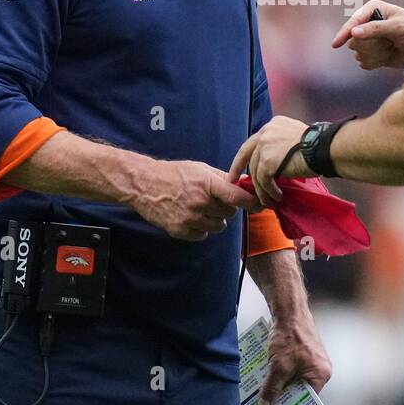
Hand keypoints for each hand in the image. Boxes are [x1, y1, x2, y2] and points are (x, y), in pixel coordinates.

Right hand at [128, 161, 261, 240]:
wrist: (143, 185)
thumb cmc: (174, 174)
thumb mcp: (200, 169)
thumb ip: (223, 178)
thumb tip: (247, 183)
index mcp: (207, 184)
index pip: (237, 197)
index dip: (252, 202)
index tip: (260, 205)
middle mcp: (200, 203)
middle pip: (230, 213)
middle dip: (226, 207)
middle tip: (213, 199)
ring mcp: (189, 218)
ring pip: (219, 226)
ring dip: (214, 219)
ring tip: (200, 207)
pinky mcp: (180, 231)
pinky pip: (203, 235)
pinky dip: (200, 228)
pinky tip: (189, 216)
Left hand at [227, 115, 310, 205]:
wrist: (324, 148)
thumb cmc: (318, 146)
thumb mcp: (295, 139)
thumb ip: (281, 145)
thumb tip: (276, 162)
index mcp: (273, 125)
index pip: (254, 141)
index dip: (246, 155)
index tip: (240, 165)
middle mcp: (265, 132)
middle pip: (247, 153)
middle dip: (238, 168)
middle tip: (234, 181)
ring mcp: (265, 146)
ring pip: (256, 171)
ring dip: (261, 188)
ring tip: (267, 199)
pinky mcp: (267, 162)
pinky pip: (264, 181)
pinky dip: (269, 191)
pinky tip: (277, 196)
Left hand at [259, 314, 331, 404]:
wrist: (289, 310)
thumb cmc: (290, 335)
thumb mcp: (279, 366)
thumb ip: (272, 388)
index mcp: (320, 374)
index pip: (307, 399)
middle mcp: (319, 369)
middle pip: (299, 390)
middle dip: (283, 396)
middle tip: (266, 404)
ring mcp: (310, 361)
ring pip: (292, 379)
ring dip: (278, 384)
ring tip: (263, 391)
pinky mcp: (301, 354)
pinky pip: (289, 369)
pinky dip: (278, 373)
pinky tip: (265, 376)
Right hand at [332, 0, 403, 70]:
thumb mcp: (397, 27)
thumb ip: (376, 29)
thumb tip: (354, 32)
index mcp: (371, 9)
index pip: (353, 22)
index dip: (344, 33)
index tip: (336, 44)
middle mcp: (366, 23)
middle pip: (354, 41)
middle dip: (372, 45)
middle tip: (389, 42)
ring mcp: (367, 39)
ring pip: (358, 53)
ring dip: (376, 54)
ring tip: (391, 48)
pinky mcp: (370, 54)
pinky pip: (363, 63)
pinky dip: (376, 62)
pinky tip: (388, 57)